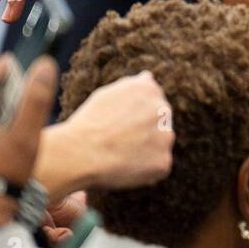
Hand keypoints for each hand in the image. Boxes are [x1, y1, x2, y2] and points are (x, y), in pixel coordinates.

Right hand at [36, 70, 173, 195]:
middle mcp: (163, 110)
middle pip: (160, 122)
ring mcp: (166, 136)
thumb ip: (132, 87)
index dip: (134, 116)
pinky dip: (145, 170)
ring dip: (146, 150)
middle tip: (118, 141)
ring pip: (159, 144)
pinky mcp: (164, 162)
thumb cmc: (88, 123)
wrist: (81, 152)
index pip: (153, 100)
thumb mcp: (107, 94)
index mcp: (149, 89)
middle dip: (144, 131)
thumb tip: (148, 77)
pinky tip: (125, 167)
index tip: (119, 124)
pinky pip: (157, 166)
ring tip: (120, 154)